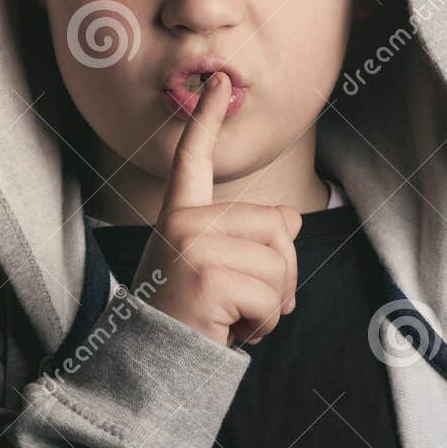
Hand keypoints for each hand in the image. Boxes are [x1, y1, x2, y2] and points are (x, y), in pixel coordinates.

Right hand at [131, 72, 301, 348]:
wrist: (154, 367)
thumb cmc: (189, 320)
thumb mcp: (215, 271)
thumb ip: (250, 240)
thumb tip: (292, 219)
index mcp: (180, 217)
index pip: (193, 161)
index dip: (207, 119)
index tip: (218, 80)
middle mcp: (182, 223)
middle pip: (277, 228)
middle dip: (280, 275)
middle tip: (243, 303)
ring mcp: (191, 247)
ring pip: (280, 265)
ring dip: (273, 304)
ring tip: (235, 318)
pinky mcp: (206, 276)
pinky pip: (271, 295)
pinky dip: (264, 324)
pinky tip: (232, 331)